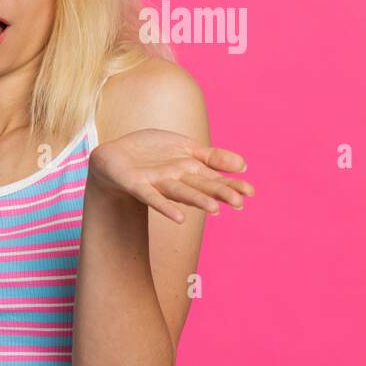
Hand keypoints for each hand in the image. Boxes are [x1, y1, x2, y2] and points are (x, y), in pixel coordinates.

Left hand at [87, 128, 255, 223]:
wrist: (114, 155)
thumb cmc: (151, 153)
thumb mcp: (185, 147)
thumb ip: (213, 156)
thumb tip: (243, 165)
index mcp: (190, 169)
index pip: (216, 178)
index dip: (232, 185)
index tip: (251, 192)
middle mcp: (177, 179)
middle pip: (201, 186)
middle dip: (219, 193)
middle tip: (239, 203)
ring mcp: (158, 183)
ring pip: (181, 192)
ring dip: (197, 201)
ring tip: (214, 209)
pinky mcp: (137, 185)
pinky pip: (152, 197)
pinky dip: (164, 207)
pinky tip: (178, 218)